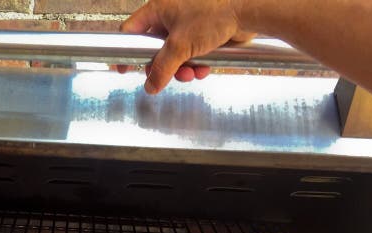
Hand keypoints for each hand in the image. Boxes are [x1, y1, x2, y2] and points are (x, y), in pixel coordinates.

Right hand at [120, 0, 255, 93]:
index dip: (125, 50)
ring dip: (181, 68)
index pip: (132, 30)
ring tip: (190, 73)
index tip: (123, 67)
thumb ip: (161, 69)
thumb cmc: (215, 14)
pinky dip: (195, 63)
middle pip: (155, 48)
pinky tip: (203, 67)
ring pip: (174, 54)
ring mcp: (188, 23)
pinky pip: (191, 54)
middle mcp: (171, 14)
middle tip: (164, 77)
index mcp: (159, 8)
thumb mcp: (180, 46)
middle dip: (162, 66)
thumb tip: (150, 85)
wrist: (248, 11)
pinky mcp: (203, 32)